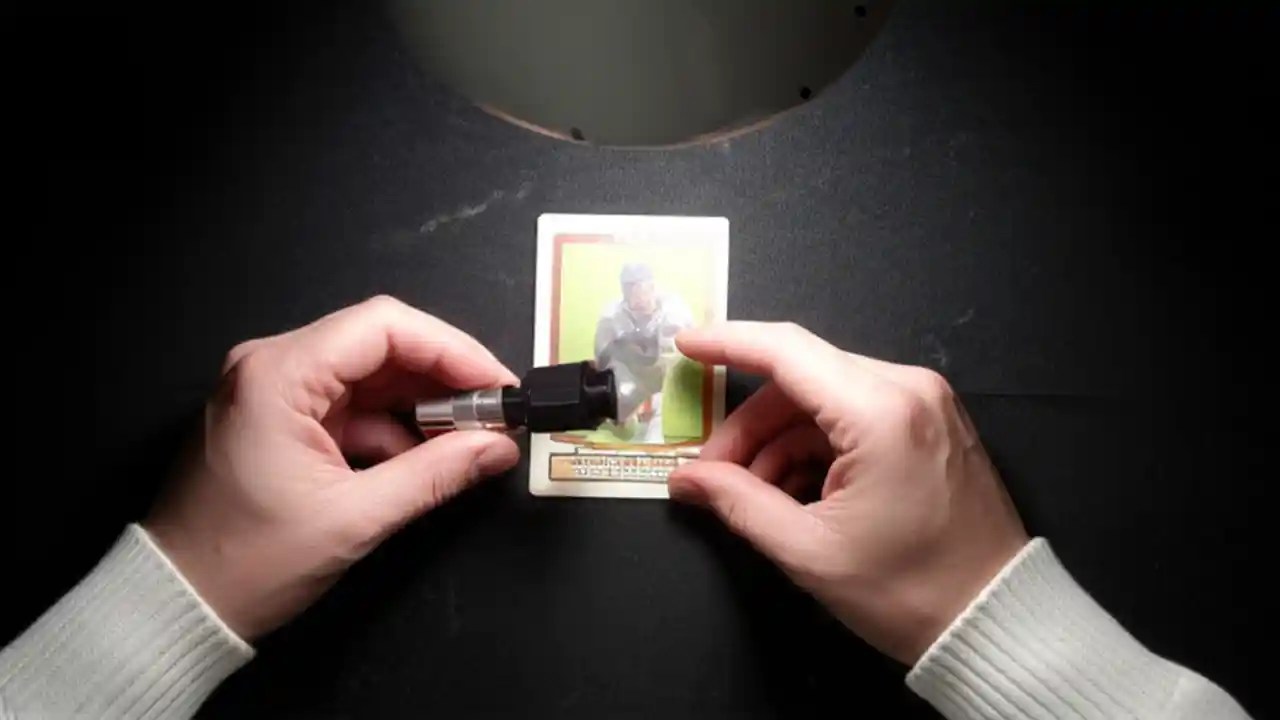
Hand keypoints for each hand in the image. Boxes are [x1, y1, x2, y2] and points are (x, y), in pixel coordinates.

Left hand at [145, 296, 519, 640]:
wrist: (177, 604)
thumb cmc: (246, 563)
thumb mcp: (354, 517)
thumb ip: (435, 474)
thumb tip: (497, 447)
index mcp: (278, 374)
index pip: (384, 326)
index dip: (452, 350)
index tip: (498, 385)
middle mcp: (271, 366)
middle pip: (380, 344)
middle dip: (443, 379)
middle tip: (494, 416)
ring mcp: (274, 390)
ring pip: (371, 375)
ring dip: (422, 405)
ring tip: (468, 442)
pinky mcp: (280, 418)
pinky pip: (351, 405)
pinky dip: (393, 427)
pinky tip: (426, 458)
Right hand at [668, 322, 1027, 663]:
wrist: (996, 620)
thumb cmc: (908, 591)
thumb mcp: (809, 551)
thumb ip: (737, 502)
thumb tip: (684, 479)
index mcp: (881, 412)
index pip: (786, 351)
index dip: (726, 342)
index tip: (683, 346)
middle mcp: (908, 389)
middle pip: (800, 379)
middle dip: (748, 425)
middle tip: (712, 476)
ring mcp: (925, 402)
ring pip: (824, 398)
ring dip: (779, 441)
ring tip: (754, 497)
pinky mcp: (931, 422)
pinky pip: (854, 415)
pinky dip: (815, 446)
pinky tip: (795, 492)